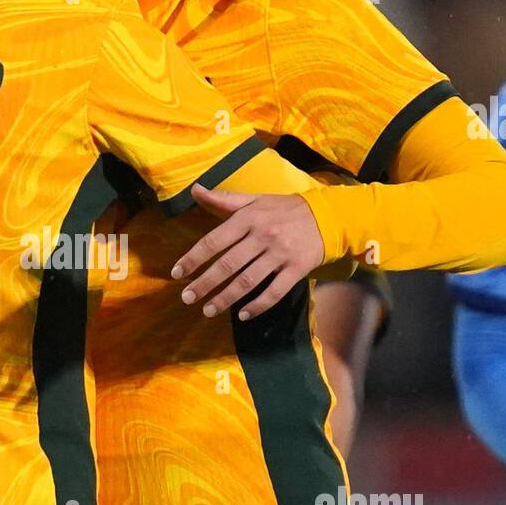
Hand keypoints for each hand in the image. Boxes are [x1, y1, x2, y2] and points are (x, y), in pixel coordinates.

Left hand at [170, 184, 324, 319]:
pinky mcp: (297, 269)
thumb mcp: (254, 200)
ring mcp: (280, 254)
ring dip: (225, 298)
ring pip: (247, 281)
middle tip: (187, 298)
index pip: (214, 241)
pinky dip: (257, 305)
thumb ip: (224, 200)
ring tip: (208, 310)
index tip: (177, 274)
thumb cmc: (283, 209)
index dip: (193, 258)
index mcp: (248, 218)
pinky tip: (242, 314)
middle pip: (228, 265)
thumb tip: (194, 190)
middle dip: (205, 283)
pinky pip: (274, 292)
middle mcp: (262, 236)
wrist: (328, 216)